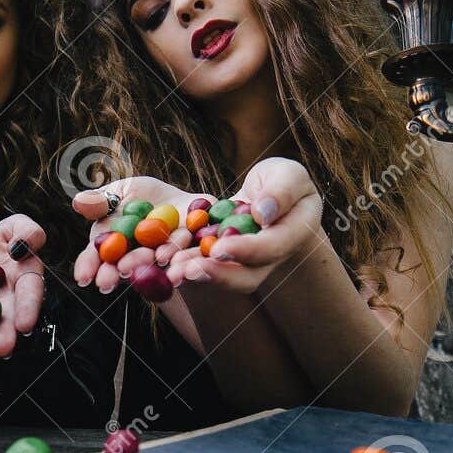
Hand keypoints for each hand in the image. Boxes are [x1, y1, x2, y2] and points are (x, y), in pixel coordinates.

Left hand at [0, 215, 46, 355]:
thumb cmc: (5, 236)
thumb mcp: (18, 225)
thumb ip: (28, 232)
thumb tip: (23, 247)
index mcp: (27, 275)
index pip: (31, 292)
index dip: (29, 309)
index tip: (24, 325)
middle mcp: (11, 296)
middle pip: (11, 316)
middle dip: (7, 333)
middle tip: (2, 348)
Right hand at [73, 175, 205, 293]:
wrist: (177, 200)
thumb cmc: (140, 196)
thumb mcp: (119, 193)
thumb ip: (101, 201)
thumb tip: (78, 202)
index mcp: (114, 243)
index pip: (97, 256)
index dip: (89, 266)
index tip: (83, 278)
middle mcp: (136, 256)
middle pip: (126, 263)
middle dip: (120, 269)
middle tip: (112, 278)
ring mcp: (164, 256)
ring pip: (158, 260)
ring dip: (153, 262)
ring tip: (155, 258)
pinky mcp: (190, 250)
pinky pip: (189, 254)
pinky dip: (186, 256)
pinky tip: (179, 257)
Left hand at [165, 157, 325, 294]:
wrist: (267, 195)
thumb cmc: (282, 181)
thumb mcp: (288, 175)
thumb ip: (282, 190)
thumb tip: (263, 213)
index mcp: (291, 235)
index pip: (271, 248)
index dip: (246, 250)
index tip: (220, 248)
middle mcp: (267, 259)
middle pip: (244, 277)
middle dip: (215, 275)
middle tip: (186, 269)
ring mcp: (242, 265)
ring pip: (221, 277)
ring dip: (194, 274)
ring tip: (171, 268)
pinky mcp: (218, 260)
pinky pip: (201, 266)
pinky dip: (182, 264)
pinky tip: (161, 259)